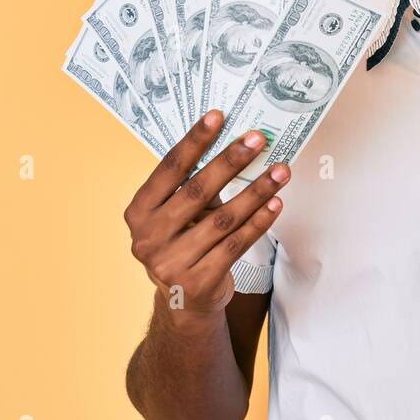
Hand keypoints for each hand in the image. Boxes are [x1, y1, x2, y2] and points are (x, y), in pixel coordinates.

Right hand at [124, 109, 288, 321]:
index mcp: (139, 211)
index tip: (218, 116)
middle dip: (231, 161)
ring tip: (280, 172)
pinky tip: (276, 204)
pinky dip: (258, 222)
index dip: (194, 141)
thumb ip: (195, 186)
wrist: (183, 303)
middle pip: (197, 191)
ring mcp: (170, 263)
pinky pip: (236, 245)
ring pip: (222, 219)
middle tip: (257, 139)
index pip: (169, 168)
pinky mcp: (197, 282)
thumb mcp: (178, 215)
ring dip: (256, 192)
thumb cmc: (185, 244)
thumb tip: (236, 145)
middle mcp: (148, 237)